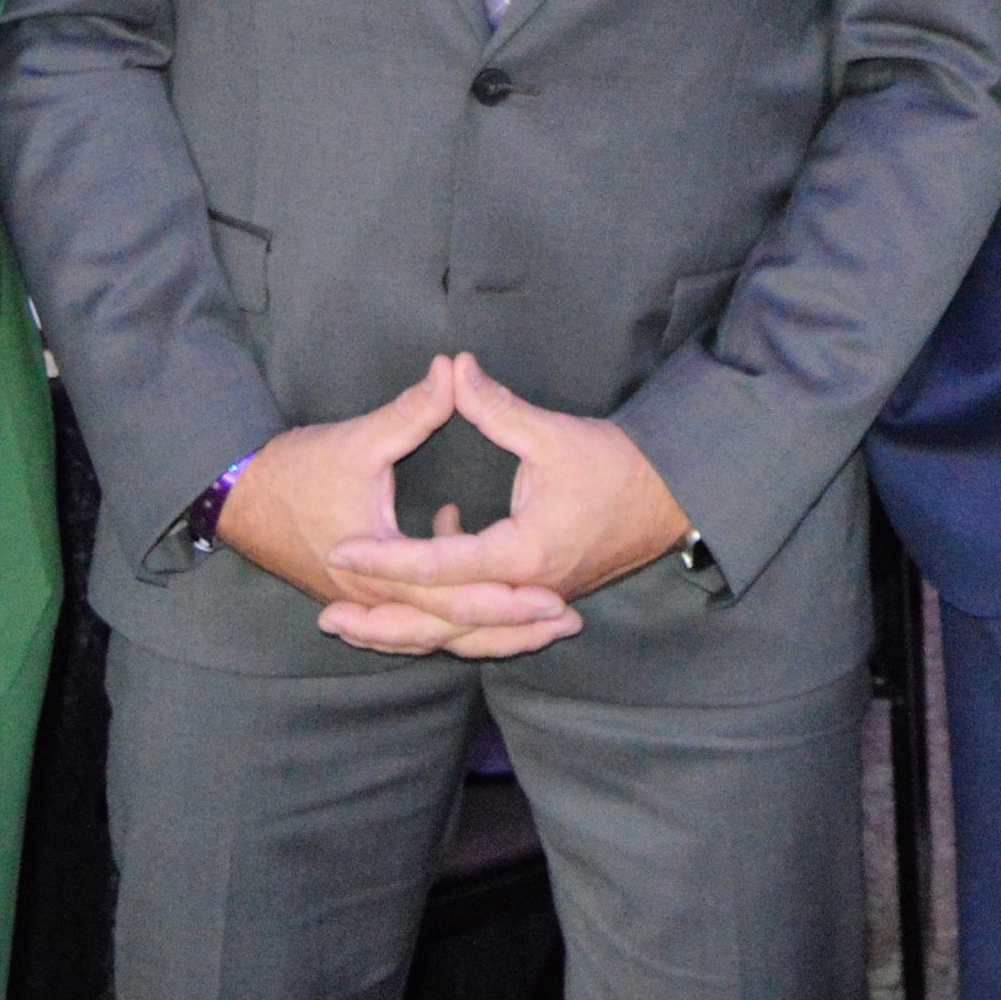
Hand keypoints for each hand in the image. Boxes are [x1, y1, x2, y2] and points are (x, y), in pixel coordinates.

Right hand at [216, 357, 579, 658]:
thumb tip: (455, 368)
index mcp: (381, 566)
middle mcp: (375, 597)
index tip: (555, 596)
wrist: (237, 498)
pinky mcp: (363, 597)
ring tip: (542, 624)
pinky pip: (415, 622)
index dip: (507, 597)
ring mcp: (366, 603)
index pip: (454, 594)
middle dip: (512, 628)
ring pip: (436, 633)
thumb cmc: (296, 470)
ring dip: (488, 630)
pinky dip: (449, 617)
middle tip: (567, 620)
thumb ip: (413, 410)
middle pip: (453, 628)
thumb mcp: (360, 439)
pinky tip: (476, 581)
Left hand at [325, 351, 692, 611]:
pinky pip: (482, 621)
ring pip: (459, 633)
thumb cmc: (617, 465)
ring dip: (407, 628)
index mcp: (523, 553)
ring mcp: (534, 600)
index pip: (438, 564)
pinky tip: (433, 561)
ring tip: (353, 624)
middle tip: (326, 615)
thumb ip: (497, 406)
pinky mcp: (539, 596)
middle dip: (382, 621)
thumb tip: (453, 366)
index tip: (340, 548)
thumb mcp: (553, 433)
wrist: (673, 498)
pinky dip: (448, 612)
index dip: (386, 557)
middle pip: (441, 620)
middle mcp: (525, 589)